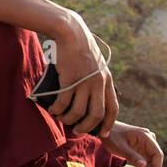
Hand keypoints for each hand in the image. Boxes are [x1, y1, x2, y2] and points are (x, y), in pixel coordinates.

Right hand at [47, 14, 115, 136]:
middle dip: (87, 127)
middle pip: (97, 114)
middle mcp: (99, 83)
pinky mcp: (69, 78)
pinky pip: (64, 101)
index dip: (108, 124)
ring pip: (79, 111)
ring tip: (61, 118)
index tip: (102, 133)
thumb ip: (95, 80)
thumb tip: (87, 99)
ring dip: (69, 119)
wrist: (71, 33)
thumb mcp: (95, 64)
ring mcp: (84, 81)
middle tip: (77, 131)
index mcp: (107, 80)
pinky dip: (58, 109)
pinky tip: (53, 109)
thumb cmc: (79, 48)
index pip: (113, 108)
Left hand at [100, 121, 163, 166]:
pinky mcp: (141, 151)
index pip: (157, 154)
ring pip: (149, 163)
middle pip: (154, 160)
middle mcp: (148, 141)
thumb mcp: (120, 147)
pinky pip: (144, 162)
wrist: (103, 129)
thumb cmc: (111, 136)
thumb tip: (144, 166)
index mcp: (146, 137)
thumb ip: (132, 156)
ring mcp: (145, 146)